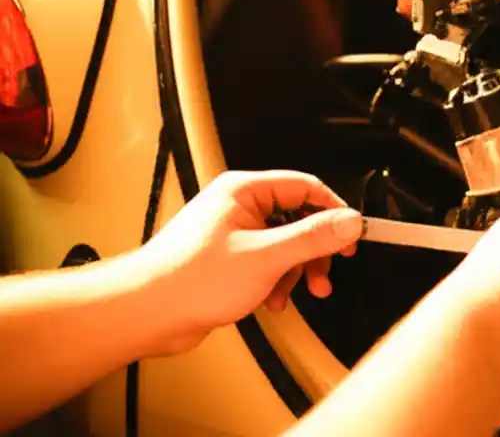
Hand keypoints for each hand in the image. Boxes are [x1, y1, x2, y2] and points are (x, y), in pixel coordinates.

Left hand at [135, 170, 363, 354]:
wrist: (147, 313)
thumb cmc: (189, 280)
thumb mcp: (267, 256)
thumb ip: (313, 237)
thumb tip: (348, 222)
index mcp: (244, 192)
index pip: (305, 188)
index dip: (333, 211)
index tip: (350, 234)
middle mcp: (238, 207)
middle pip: (297, 218)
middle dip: (315, 250)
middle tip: (326, 271)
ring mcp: (233, 233)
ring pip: (284, 244)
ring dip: (297, 270)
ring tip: (300, 291)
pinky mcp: (228, 258)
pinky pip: (267, 262)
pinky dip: (277, 281)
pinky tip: (273, 299)